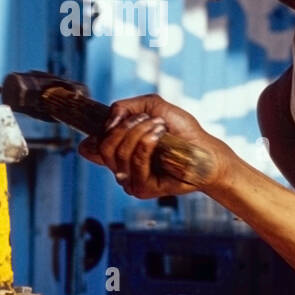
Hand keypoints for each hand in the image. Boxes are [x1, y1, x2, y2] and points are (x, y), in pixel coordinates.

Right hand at [77, 94, 231, 198]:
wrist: (205, 150)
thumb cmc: (181, 131)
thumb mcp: (152, 107)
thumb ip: (125, 107)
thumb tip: (109, 121)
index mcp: (119, 149)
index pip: (90, 148)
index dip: (96, 133)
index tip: (116, 120)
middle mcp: (120, 167)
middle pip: (103, 147)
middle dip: (125, 127)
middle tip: (146, 120)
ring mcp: (130, 180)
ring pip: (118, 153)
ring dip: (139, 132)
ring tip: (159, 126)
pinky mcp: (142, 188)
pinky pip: (135, 162)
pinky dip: (147, 143)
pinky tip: (160, 135)